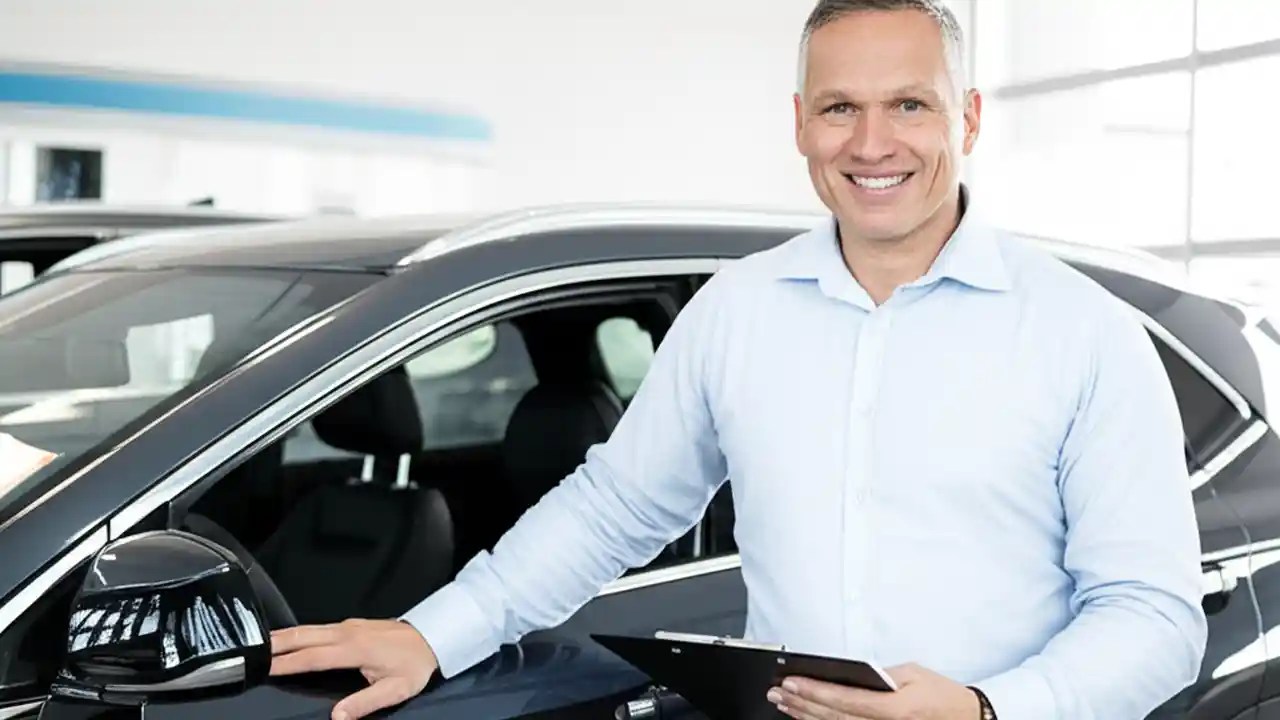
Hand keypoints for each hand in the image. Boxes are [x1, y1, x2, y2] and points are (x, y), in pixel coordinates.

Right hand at [269, 619, 439, 719]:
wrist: (433, 636)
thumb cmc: (414, 665)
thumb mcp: (395, 690)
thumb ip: (365, 703)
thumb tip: (337, 717)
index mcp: (355, 649)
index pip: (313, 657)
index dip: (288, 662)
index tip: (265, 666)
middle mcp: (347, 632)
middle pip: (305, 636)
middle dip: (277, 642)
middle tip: (251, 649)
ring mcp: (349, 625)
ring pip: (310, 628)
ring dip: (285, 635)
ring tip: (262, 642)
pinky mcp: (351, 624)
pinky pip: (319, 627)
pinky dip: (299, 632)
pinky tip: (290, 639)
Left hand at [767, 663, 980, 719]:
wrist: (965, 719)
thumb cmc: (941, 695)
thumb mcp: (913, 673)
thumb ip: (881, 674)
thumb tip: (850, 673)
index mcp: (894, 708)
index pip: (844, 700)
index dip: (814, 692)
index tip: (790, 683)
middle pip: (833, 717)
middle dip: (801, 704)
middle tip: (776, 692)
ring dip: (805, 716)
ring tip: (783, 704)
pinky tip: (805, 717)